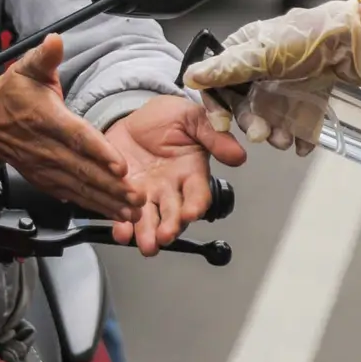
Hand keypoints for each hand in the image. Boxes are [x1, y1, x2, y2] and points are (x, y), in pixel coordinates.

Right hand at [0, 35, 139, 221]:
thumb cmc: (10, 94)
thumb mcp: (25, 68)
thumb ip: (44, 56)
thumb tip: (55, 41)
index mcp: (45, 118)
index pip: (76, 137)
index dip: (98, 152)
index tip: (120, 165)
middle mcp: (46, 147)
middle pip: (83, 170)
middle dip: (112, 186)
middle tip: (138, 197)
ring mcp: (45, 167)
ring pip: (79, 188)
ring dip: (106, 202)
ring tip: (131, 213)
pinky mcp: (44, 179)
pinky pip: (70, 195)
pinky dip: (91, 206)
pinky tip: (110, 214)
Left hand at [103, 94, 245, 254]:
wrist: (134, 116)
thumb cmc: (168, 118)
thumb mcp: (192, 118)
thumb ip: (213, 137)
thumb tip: (239, 155)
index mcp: (191, 173)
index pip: (198, 194)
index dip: (196, 205)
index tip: (192, 212)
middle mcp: (171, 190)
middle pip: (173, 213)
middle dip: (170, 226)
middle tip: (165, 236)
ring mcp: (147, 194)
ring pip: (150, 219)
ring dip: (147, 234)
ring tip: (146, 245)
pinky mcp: (123, 194)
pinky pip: (122, 212)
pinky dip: (122, 225)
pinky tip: (121, 232)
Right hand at [184, 0, 360, 154]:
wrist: (355, 44)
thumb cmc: (308, 39)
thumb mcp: (263, 53)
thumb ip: (227, 68)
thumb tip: (191, 76)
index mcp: (244, 51)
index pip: (219, 83)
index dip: (218, 105)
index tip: (222, 125)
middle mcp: (261, 68)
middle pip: (245, 105)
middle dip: (253, 123)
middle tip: (262, 135)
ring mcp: (284, 82)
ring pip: (270, 116)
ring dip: (277, 133)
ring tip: (287, 141)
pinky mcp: (306, 94)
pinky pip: (296, 120)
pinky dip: (299, 135)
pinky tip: (303, 145)